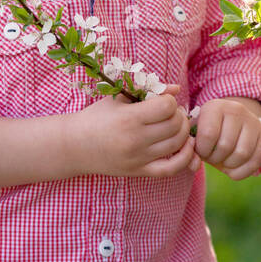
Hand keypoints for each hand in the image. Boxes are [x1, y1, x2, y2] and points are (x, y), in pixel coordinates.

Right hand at [72, 85, 200, 177]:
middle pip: (175, 125)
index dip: (169, 101)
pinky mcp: (138, 172)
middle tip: (172, 112)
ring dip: (183, 132)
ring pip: (177, 144)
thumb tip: (176, 89)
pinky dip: (185, 158)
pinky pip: (171, 169)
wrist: (74, 146)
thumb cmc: (96, 117)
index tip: (162, 101)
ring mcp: (138, 158)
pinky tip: (186, 146)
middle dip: (179, 115)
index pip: (167, 106)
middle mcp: (135, 139)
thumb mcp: (117, 98)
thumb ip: (147, 90)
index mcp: (129, 117)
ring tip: (176, 125)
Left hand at [193, 98, 260, 179]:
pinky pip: (256, 161)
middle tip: (213, 157)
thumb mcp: (197, 134)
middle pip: (225, 146)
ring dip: (229, 165)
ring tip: (224, 161)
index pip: (208, 134)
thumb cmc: (209, 130)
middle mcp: (236, 110)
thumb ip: (190, 150)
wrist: (231, 121)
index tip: (202, 151)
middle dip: (216, 159)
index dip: (203, 150)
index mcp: (215, 107)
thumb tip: (194, 165)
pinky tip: (234, 169)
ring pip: (242, 154)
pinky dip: (243, 172)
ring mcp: (253, 122)